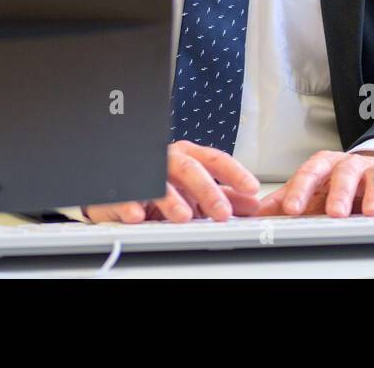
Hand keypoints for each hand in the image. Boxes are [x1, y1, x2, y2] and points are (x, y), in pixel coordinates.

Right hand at [83, 140, 261, 222]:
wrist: (122, 185)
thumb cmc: (163, 183)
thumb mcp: (196, 190)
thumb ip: (224, 196)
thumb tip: (253, 203)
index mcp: (188, 157)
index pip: (215, 159)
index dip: (234, 172)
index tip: (251, 187)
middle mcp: (168, 160)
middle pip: (190, 169)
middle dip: (207, 190)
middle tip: (222, 212)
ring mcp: (144, 172)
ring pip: (158, 181)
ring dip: (171, 199)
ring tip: (183, 216)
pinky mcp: (121, 188)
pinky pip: (125, 195)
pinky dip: (130, 206)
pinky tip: (138, 216)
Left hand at [256, 150, 373, 217]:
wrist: (367, 170)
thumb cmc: (334, 182)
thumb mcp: (309, 188)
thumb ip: (285, 199)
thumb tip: (256, 212)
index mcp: (324, 165)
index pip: (310, 174)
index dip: (300, 190)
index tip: (292, 209)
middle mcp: (348, 165)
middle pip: (343, 175)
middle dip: (340, 194)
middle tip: (336, 213)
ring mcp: (373, 172)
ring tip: (373, 213)